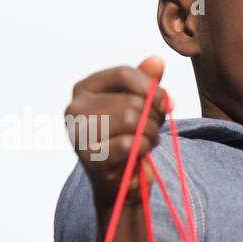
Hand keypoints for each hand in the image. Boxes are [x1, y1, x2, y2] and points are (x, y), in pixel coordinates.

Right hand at [63, 56, 168, 205]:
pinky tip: (139, 154)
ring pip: (133, 120)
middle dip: (153, 117)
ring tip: (146, 142)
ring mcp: (79, 133)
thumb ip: (146, 83)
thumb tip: (157, 60)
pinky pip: (130, 144)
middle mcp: (75, 108)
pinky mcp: (90, 158)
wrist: (122, 182)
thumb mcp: (141, 106)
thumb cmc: (130, 138)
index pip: (123, 74)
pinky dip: (143, 149)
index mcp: (85, 88)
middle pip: (131, 100)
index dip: (151, 87)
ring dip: (151, 134)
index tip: (167, 102)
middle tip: (152, 130)